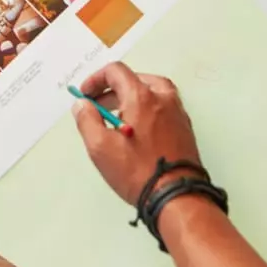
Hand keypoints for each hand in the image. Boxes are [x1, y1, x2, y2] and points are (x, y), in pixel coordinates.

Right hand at [71, 63, 202, 204]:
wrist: (176, 194)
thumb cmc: (138, 171)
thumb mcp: (100, 147)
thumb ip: (87, 120)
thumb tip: (82, 105)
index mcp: (142, 97)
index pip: (116, 72)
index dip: (96, 80)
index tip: (86, 94)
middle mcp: (163, 98)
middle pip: (134, 80)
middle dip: (111, 90)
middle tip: (97, 107)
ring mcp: (176, 112)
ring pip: (151, 91)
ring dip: (131, 97)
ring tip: (117, 116)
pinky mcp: (184, 127)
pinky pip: (162, 106)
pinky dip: (146, 108)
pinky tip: (137, 128)